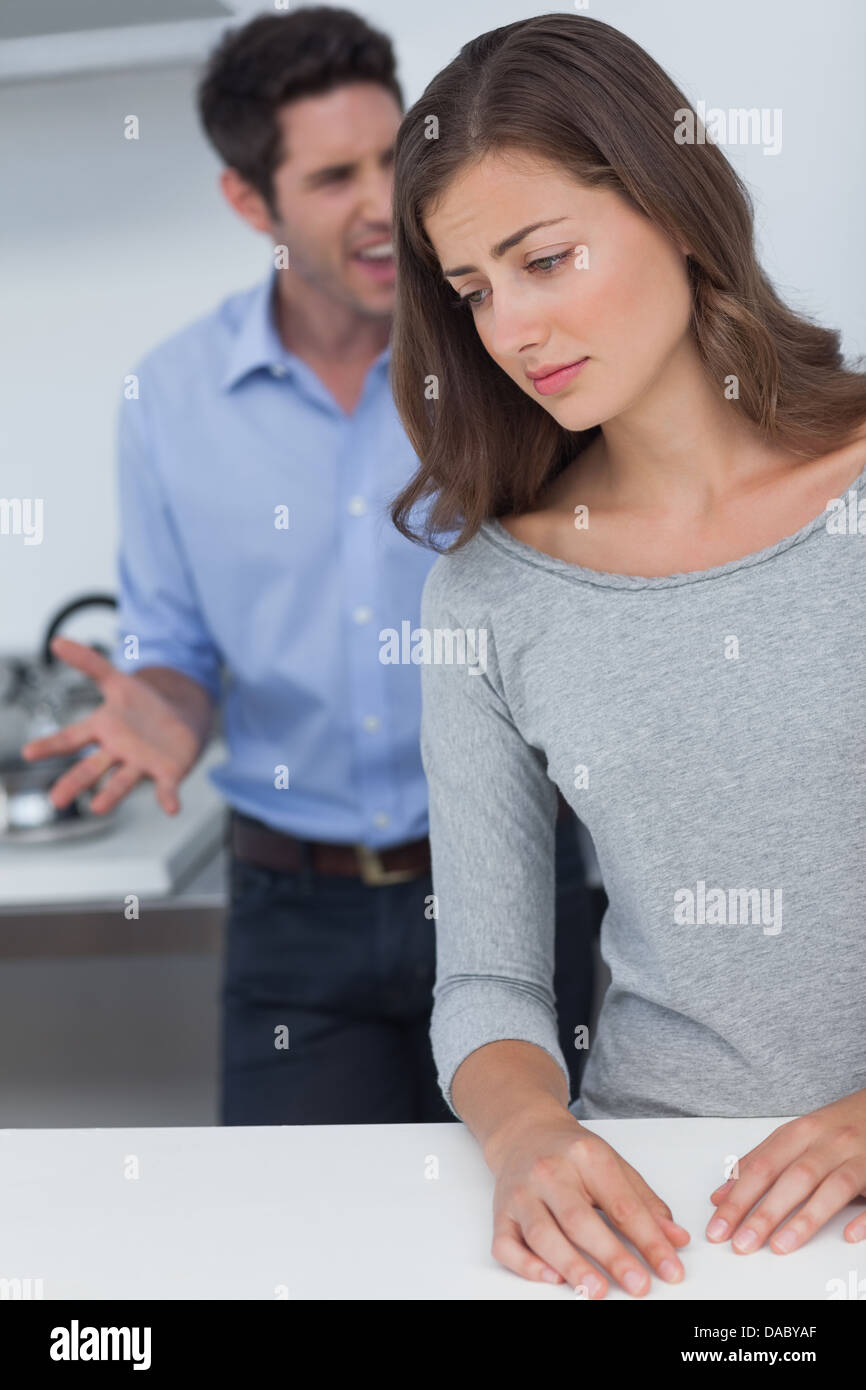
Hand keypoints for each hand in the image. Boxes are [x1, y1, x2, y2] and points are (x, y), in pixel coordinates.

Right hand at [20, 636, 199, 815]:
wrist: (180, 718)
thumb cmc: (142, 706)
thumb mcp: (116, 680)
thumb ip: (89, 663)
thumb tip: (56, 641)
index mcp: (102, 731)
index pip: (71, 738)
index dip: (50, 745)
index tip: (28, 753)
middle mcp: (117, 752)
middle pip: (91, 769)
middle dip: (74, 783)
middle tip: (56, 801)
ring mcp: (141, 764)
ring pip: (124, 782)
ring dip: (112, 794)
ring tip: (98, 808)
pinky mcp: (167, 773)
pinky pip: (166, 788)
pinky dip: (168, 799)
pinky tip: (172, 808)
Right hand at [489, 1106, 690, 1296]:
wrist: (524, 1131)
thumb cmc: (572, 1153)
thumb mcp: (613, 1166)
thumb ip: (645, 1203)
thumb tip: (676, 1240)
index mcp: (585, 1155)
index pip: (622, 1203)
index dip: (649, 1239)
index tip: (670, 1268)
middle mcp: (549, 1172)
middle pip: (579, 1219)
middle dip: (611, 1255)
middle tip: (639, 1285)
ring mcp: (521, 1193)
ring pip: (542, 1233)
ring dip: (570, 1265)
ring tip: (596, 1290)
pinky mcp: (500, 1213)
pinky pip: (506, 1245)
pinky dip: (526, 1265)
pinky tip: (550, 1277)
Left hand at [706, 1088, 865, 1253]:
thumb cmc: (833, 1127)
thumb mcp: (794, 1135)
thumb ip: (758, 1163)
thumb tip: (720, 1196)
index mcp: (801, 1132)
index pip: (762, 1167)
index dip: (737, 1199)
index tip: (718, 1228)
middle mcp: (829, 1143)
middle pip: (793, 1178)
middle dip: (764, 1213)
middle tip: (741, 1243)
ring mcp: (859, 1156)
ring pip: (832, 1187)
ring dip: (805, 1218)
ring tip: (779, 1246)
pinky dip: (864, 1217)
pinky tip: (848, 1235)